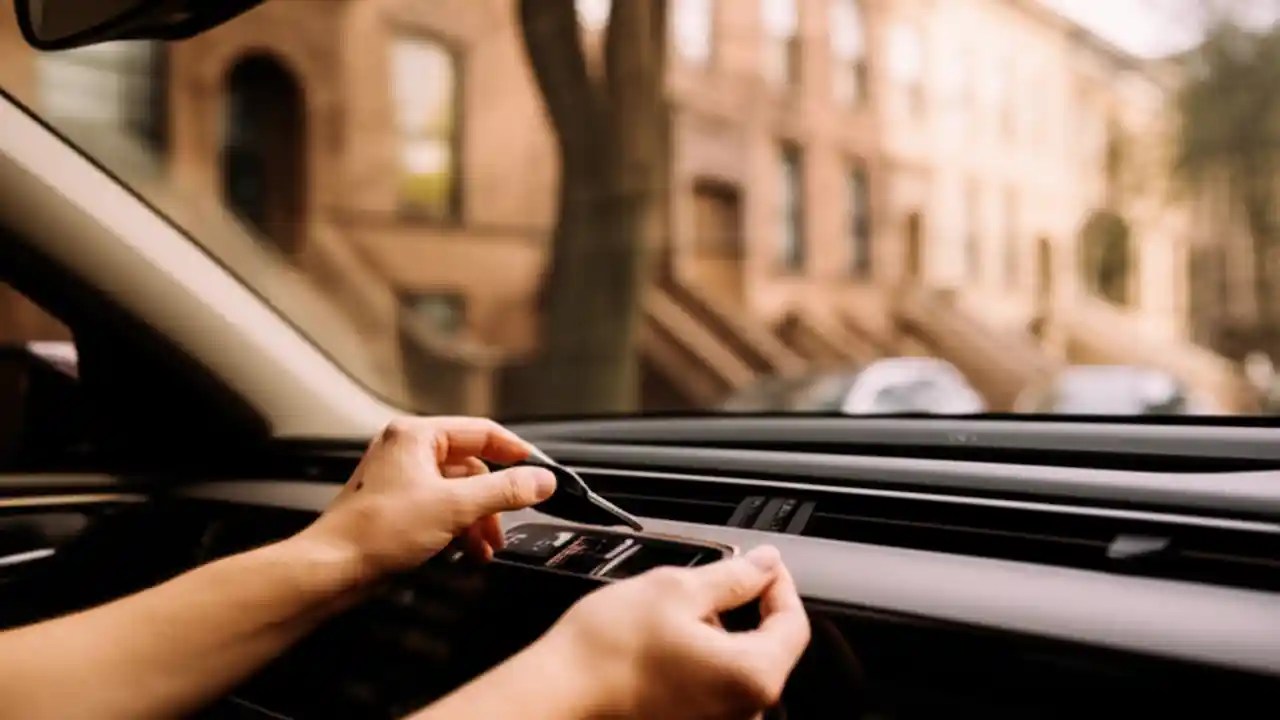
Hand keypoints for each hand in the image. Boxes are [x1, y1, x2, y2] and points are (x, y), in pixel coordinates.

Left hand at [296, 417, 555, 581]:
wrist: (333, 569)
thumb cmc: (377, 531)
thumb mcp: (454, 507)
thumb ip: (504, 491)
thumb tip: (542, 480)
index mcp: (417, 436)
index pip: (482, 432)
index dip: (516, 452)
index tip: (540, 471)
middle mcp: (408, 451)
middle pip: (472, 466)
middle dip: (494, 500)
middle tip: (511, 523)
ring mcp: (402, 479)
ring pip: (459, 491)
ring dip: (478, 519)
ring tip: (487, 547)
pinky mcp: (399, 507)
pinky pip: (442, 509)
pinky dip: (460, 528)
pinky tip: (468, 551)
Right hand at [537, 546, 809, 719]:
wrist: (554, 699)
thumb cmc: (606, 650)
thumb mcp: (674, 590)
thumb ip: (733, 576)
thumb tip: (766, 564)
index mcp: (753, 676)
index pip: (793, 623)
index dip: (779, 584)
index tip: (760, 564)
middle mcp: (743, 713)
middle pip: (765, 650)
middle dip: (741, 612)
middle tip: (701, 586)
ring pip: (733, 670)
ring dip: (714, 638)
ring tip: (666, 619)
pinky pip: (708, 693)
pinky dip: (694, 666)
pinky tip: (657, 649)